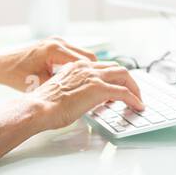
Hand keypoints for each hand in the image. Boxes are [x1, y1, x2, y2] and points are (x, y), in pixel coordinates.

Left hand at [0, 36, 98, 91]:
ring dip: (88, 69)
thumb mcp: (39, 84)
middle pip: (89, 56)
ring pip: (83, 55)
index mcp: (55, 49)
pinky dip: (79, 66)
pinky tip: (79, 79)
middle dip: (96, 72)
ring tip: (93, 85)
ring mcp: (56, 41)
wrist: (0, 65)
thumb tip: (80, 97)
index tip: (104, 88)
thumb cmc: (15, 75)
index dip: (97, 76)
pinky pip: (74, 55)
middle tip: (103, 87)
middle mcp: (58, 42)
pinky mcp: (54, 45)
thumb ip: (60, 87)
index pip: (87, 61)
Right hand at [25, 59, 145, 130]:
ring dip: (134, 88)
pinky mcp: (98, 89)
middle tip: (133, 93)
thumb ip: (75, 91)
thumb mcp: (62, 92)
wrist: (37, 108)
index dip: (113, 78)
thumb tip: (83, 100)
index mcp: (76, 66)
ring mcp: (93, 76)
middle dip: (128, 81)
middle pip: (116, 68)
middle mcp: (86, 67)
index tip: (118, 88)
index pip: (102, 67)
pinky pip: (124, 93)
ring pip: (124, 76)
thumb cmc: (43, 105)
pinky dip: (134, 99)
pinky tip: (137, 107)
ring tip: (138, 100)